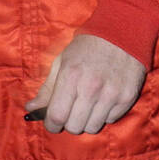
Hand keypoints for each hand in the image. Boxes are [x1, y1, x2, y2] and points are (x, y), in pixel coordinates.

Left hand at [24, 32, 146, 134]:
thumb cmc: (87, 47)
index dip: (51, 124)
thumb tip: (30, 108)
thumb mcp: (62, 61)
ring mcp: (111, 94)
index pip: (57, 115)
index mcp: (71, 76)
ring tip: (87, 106)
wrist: (122, 32)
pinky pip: (110, 120)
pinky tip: (103, 100)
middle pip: (74, 126)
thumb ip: (47, 88)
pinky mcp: (127, 97)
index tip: (52, 123)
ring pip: (92, 127)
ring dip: (86, 121)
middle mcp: (92, 87)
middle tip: (70, 113)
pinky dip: (104, 115)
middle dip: (68, 124)